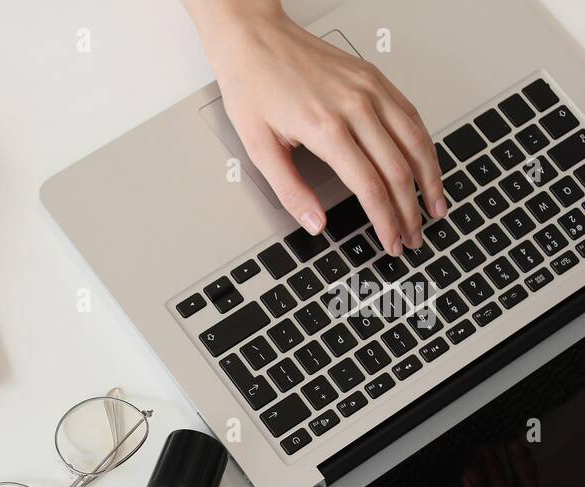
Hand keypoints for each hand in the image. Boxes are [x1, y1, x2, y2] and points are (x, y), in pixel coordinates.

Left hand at [185, 0, 444, 255]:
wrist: (255, 40)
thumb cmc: (253, 88)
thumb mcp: (259, 149)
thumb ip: (290, 191)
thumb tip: (315, 224)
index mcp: (326, 127)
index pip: (370, 187)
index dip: (385, 221)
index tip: (391, 242)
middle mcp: (356, 106)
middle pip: (398, 170)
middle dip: (410, 210)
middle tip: (414, 237)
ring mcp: (370, 89)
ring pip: (415, 141)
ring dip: (430, 179)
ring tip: (435, 207)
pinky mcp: (375, 78)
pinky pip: (410, 115)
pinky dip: (424, 145)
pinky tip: (426, 165)